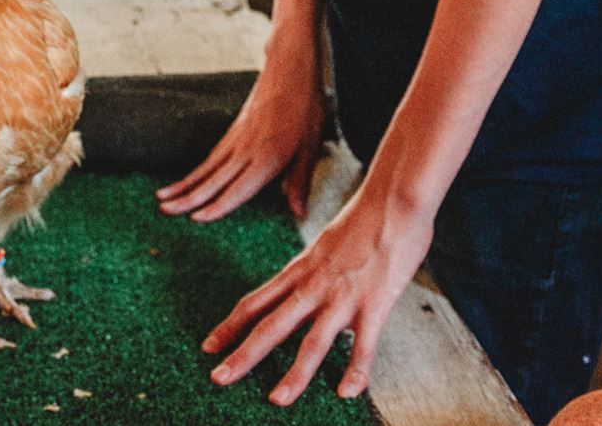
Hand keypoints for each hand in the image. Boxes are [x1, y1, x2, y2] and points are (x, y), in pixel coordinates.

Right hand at [157, 54, 322, 221]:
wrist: (289, 66)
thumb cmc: (305, 104)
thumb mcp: (311, 144)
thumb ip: (300, 180)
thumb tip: (298, 213)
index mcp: (268, 156)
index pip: (238, 189)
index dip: (218, 206)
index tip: (196, 219)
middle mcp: (246, 149)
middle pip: (213, 180)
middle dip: (188, 198)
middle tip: (164, 211)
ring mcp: (236, 138)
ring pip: (206, 168)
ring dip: (184, 185)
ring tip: (162, 197)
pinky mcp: (233, 131)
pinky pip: (211, 156)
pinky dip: (196, 171)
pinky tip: (188, 180)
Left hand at [201, 183, 432, 404]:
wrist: (392, 200)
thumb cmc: (363, 220)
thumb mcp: (324, 247)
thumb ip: (314, 275)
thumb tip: (312, 299)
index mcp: (298, 271)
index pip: (254, 302)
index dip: (229, 326)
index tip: (208, 345)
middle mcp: (313, 286)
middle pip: (271, 326)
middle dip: (243, 355)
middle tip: (218, 378)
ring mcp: (342, 296)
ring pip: (311, 342)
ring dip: (294, 375)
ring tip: (276, 401)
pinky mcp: (374, 304)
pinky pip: (363, 345)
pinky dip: (355, 371)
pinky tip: (347, 393)